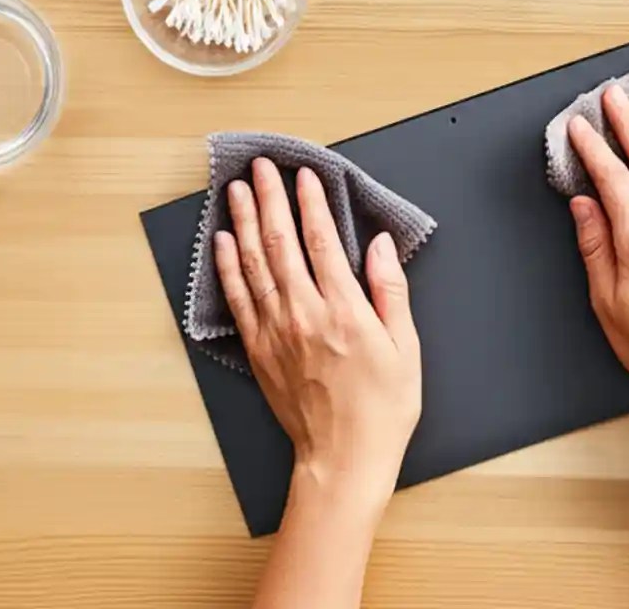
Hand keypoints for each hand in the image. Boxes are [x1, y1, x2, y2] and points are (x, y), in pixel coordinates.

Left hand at [213, 158, 421, 511]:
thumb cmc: (381, 410)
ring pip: (253, 264)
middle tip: (262, 168)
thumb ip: (391, 291)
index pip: (322, 241)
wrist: (344, 459)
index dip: (310, 203)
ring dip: (243, 222)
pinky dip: (227, 267)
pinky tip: (222, 243)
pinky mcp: (259, 351)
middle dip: (269, 200)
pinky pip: (238, 299)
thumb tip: (381, 247)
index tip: (304, 176)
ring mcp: (276, 332)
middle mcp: (304, 315)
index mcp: (345, 311)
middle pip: (280, 243)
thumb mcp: (405, 348)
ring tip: (236, 191)